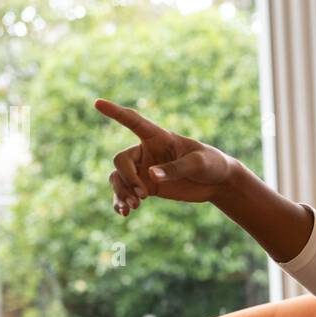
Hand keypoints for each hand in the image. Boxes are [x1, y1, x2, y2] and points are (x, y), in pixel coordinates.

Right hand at [95, 98, 235, 214]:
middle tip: (144, 195)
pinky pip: (126, 193)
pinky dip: (121, 202)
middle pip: (121, 160)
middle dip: (127, 178)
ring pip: (118, 178)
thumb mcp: (198, 163)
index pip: (133, 121)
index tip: (97, 103)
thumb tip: (151, 176)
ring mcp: (145, 170)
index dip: (115, 112)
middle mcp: (147, 152)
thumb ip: (175, 168)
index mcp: (158, 137)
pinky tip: (124, 213)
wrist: (218, 182)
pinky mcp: (148, 187)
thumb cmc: (211, 164)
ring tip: (133, 207)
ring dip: (121, 193)